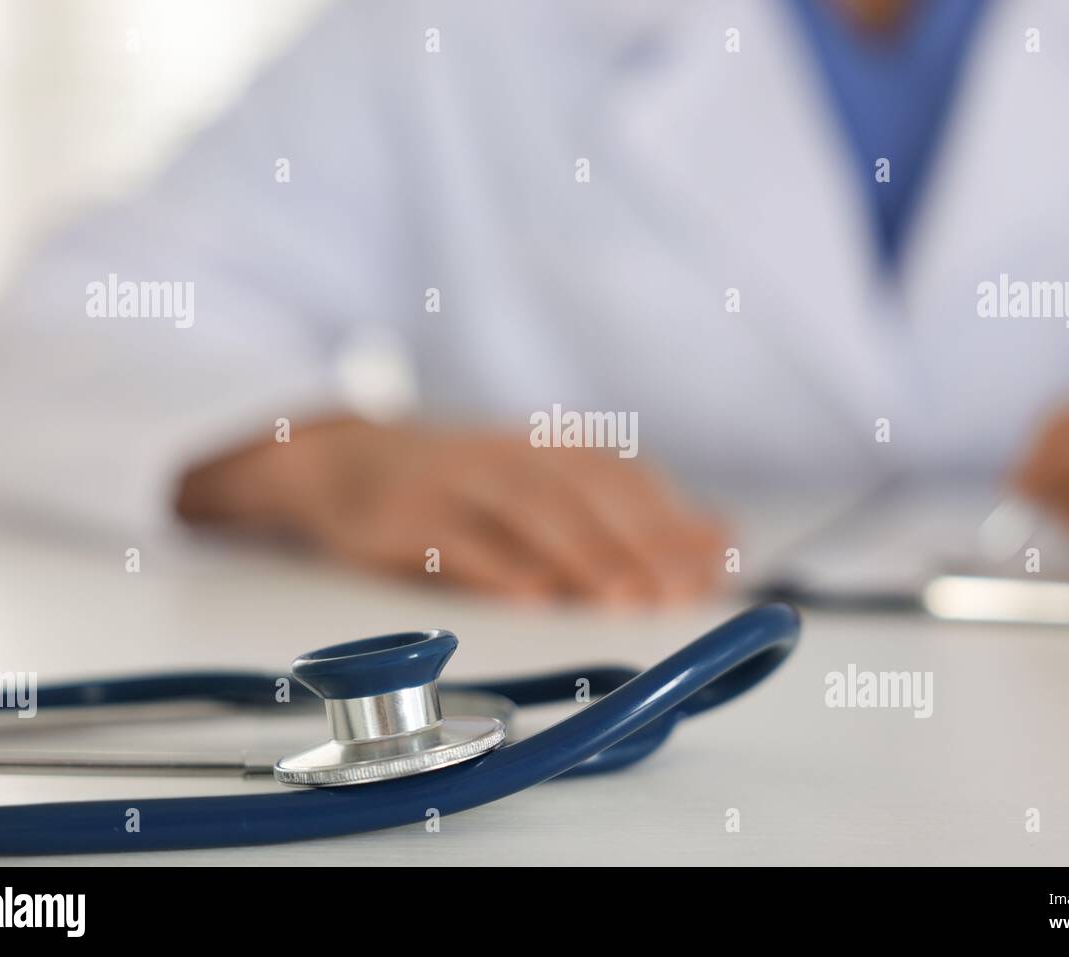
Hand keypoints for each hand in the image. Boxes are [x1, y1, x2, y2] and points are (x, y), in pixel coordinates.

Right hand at [177, 416, 725, 602]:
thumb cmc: (466, 488)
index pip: (626, 479)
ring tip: (622, 598)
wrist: (348, 463)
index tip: (712, 568)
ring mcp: (459, 480)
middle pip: (586, 492)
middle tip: (676, 593)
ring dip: (581, 553)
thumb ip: (628, 515)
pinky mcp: (408, 515)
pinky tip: (533, 598)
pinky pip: (457, 541)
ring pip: (529, 510)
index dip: (672, 520)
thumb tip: (721, 540)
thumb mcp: (545, 488)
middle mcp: (512, 454)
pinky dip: (497, 567)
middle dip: (637, 541)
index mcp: (552, 448)